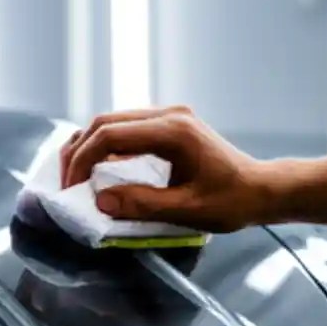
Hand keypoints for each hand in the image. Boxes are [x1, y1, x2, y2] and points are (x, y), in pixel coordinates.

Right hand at [59, 106, 270, 231]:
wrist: (261, 189)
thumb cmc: (231, 202)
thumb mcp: (187, 210)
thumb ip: (143, 205)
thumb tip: (101, 201)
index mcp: (173, 130)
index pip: (110, 135)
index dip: (82, 160)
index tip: (71, 188)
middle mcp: (169, 115)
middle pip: (105, 122)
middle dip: (78, 151)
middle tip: (65, 183)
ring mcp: (169, 117)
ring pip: (112, 123)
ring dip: (89, 146)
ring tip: (75, 176)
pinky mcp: (169, 125)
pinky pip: (126, 130)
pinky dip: (105, 147)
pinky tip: (98, 170)